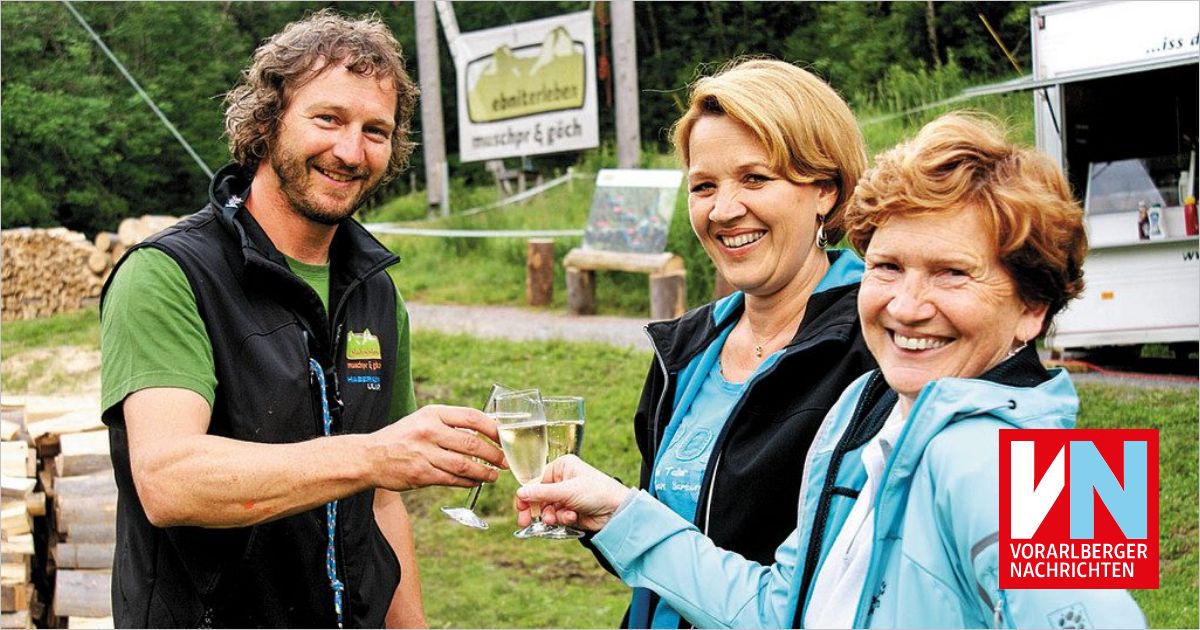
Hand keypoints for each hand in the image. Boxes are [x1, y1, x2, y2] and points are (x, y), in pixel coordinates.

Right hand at [367, 405, 505, 490]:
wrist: (370, 457)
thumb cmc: (401, 437)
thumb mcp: (423, 419)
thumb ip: (449, 424)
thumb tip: (483, 431)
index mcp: (433, 414)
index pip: (471, 417)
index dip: (493, 428)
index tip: (504, 437)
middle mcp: (430, 431)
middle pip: (472, 443)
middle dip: (494, 454)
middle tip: (505, 461)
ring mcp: (425, 454)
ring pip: (465, 465)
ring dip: (485, 472)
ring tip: (494, 475)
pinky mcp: (422, 475)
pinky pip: (452, 480)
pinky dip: (468, 482)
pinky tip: (476, 482)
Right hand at [514, 455, 630, 531]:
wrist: (617, 511)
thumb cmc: (597, 492)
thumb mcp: (567, 490)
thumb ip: (542, 493)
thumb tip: (520, 493)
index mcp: (561, 467)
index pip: (536, 480)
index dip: (526, 495)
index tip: (519, 508)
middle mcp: (562, 481)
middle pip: (538, 496)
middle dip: (535, 509)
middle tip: (524, 522)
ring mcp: (566, 497)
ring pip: (546, 509)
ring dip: (551, 515)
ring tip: (558, 518)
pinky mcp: (569, 511)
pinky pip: (556, 517)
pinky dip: (561, 519)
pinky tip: (572, 517)